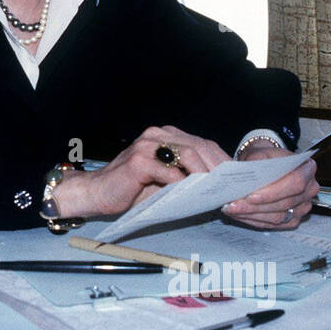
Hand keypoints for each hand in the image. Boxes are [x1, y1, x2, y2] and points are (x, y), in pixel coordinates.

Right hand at [56, 125, 222, 218]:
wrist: (94, 193)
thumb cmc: (130, 190)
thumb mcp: (163, 179)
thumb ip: (185, 175)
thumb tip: (217, 184)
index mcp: (164, 136)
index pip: (201, 143)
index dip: (221, 159)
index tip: (235, 177)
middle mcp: (156, 135)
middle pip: (198, 146)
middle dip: (219, 167)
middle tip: (232, 186)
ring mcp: (147, 146)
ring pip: (187, 154)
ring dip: (206, 173)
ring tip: (218, 189)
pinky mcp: (138, 161)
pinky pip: (168, 171)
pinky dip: (184, 183)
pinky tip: (194, 193)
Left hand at [223, 145, 318, 229]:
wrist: (267, 164)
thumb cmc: (265, 158)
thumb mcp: (260, 153)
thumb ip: (255, 163)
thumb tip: (245, 179)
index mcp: (307, 168)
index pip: (295, 183)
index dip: (273, 192)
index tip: (251, 196)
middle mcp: (310, 189)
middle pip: (285, 203)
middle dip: (256, 206)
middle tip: (233, 205)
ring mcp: (303, 206)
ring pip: (279, 217)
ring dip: (252, 215)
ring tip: (232, 210)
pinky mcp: (294, 219)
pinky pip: (274, 224)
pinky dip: (254, 220)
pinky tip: (240, 215)